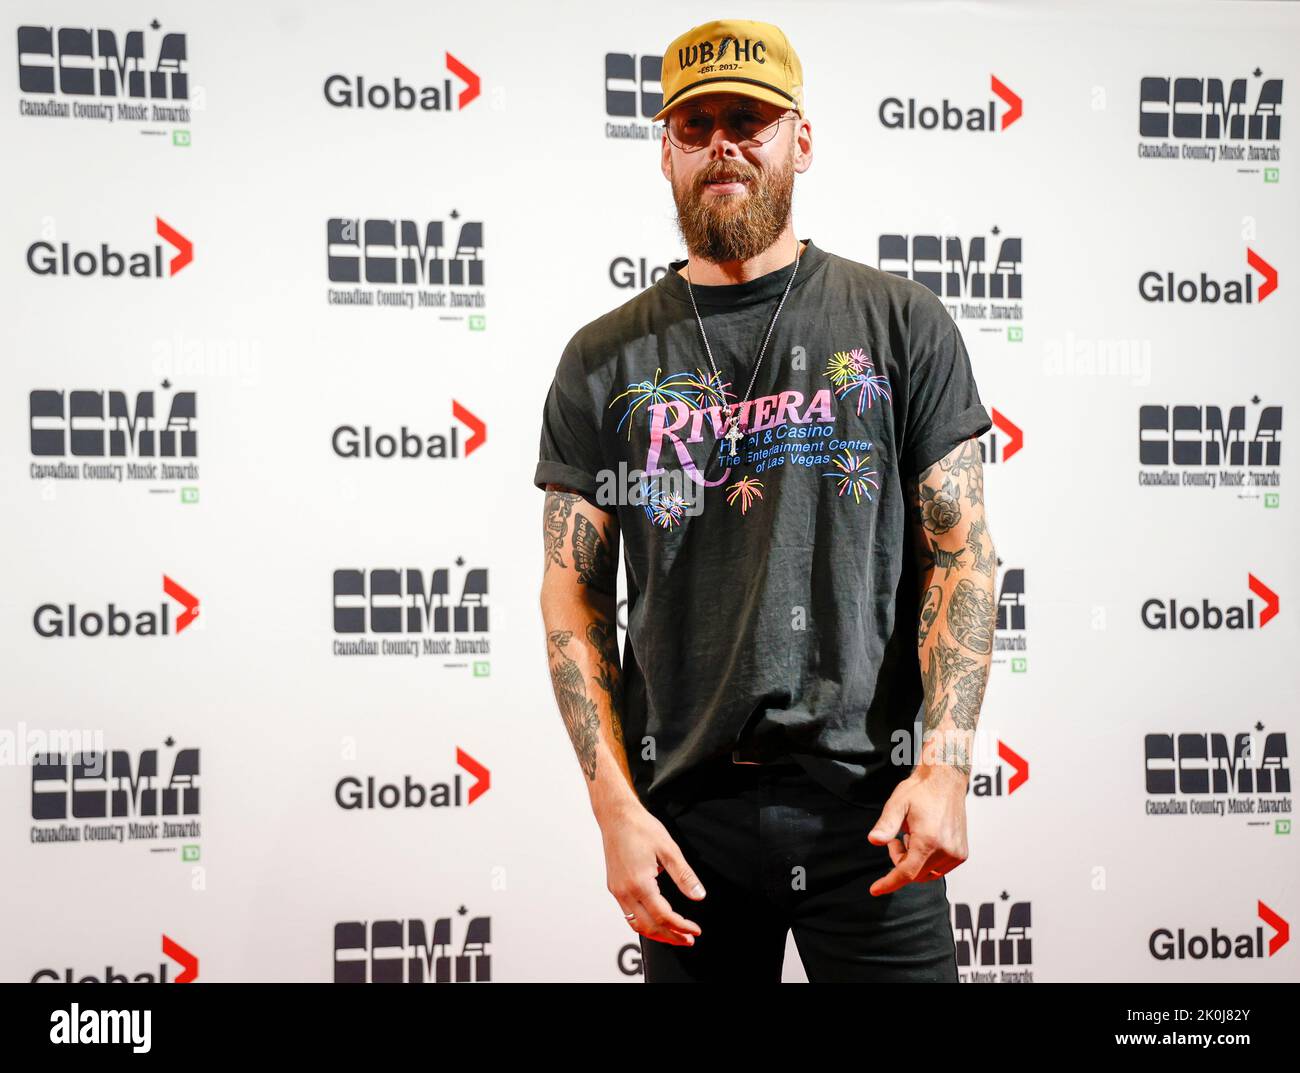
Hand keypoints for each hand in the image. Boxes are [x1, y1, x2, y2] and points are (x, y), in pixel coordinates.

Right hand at [599, 800, 705, 944]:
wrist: (616, 815)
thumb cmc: (640, 828)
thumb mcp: (669, 850)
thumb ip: (684, 876)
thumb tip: (698, 895)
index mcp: (640, 883)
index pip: (663, 916)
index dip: (681, 927)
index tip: (695, 931)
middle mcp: (625, 891)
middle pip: (648, 927)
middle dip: (670, 937)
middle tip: (687, 939)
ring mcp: (617, 890)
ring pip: (635, 924)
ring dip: (656, 934)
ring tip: (673, 936)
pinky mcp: (614, 887)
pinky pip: (628, 914)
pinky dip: (643, 923)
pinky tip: (655, 920)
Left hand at [866, 765, 968, 895]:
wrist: (946, 780)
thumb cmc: (920, 791)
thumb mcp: (897, 804)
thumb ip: (886, 825)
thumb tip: (874, 840)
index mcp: (929, 840)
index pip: (906, 873)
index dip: (889, 883)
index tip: (875, 889)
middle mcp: (946, 851)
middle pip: (915, 874)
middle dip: (899, 863)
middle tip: (894, 840)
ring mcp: (956, 854)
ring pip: (927, 874)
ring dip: (913, 863)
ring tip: (909, 837)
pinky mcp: (962, 854)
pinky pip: (939, 870)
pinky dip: (926, 862)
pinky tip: (922, 840)